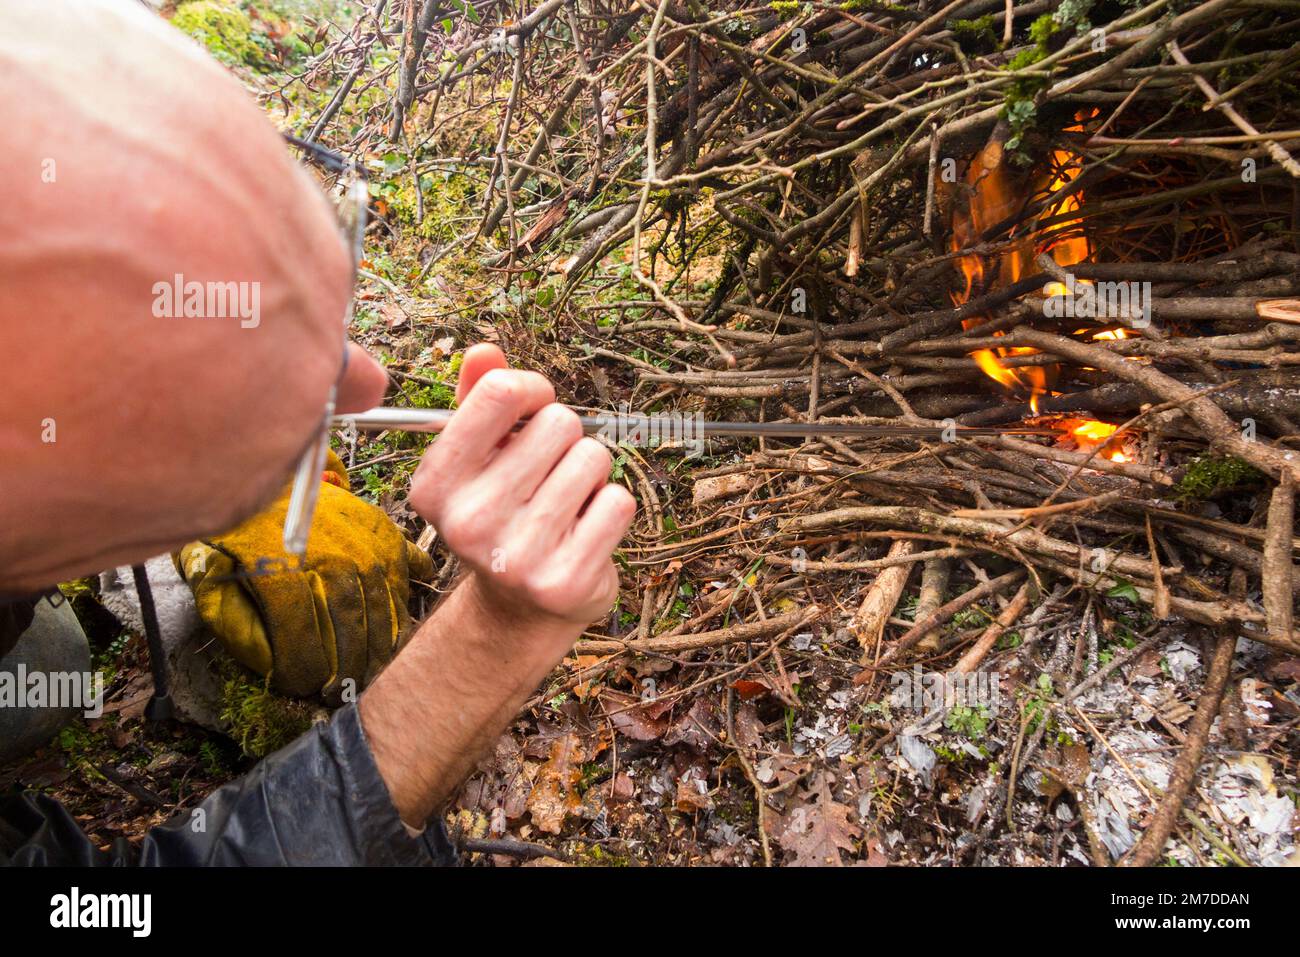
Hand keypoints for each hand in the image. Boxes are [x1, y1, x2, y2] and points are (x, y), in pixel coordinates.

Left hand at [178, 450, 432, 702]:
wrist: (268, 471)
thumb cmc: (240, 528)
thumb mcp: (213, 572)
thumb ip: (232, 619)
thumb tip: (266, 662)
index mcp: (284, 567)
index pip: (301, 633)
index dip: (304, 667)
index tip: (303, 687)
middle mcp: (332, 556)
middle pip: (349, 625)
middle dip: (347, 666)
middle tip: (341, 690)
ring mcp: (364, 543)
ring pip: (382, 607)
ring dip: (379, 647)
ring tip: (371, 672)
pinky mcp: (385, 533)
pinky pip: (408, 573)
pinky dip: (406, 604)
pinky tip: (401, 632)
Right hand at [361, 346, 634, 824]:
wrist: (520, 610)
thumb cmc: (504, 513)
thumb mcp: (479, 458)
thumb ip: (480, 401)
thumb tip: (484, 351)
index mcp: (435, 485)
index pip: (500, 393)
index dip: (531, 389)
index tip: (535, 407)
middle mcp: (467, 522)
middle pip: (558, 423)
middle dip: (566, 439)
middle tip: (549, 475)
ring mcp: (515, 557)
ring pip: (594, 458)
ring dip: (591, 473)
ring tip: (567, 503)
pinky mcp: (565, 582)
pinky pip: (619, 502)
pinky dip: (611, 508)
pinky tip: (585, 531)